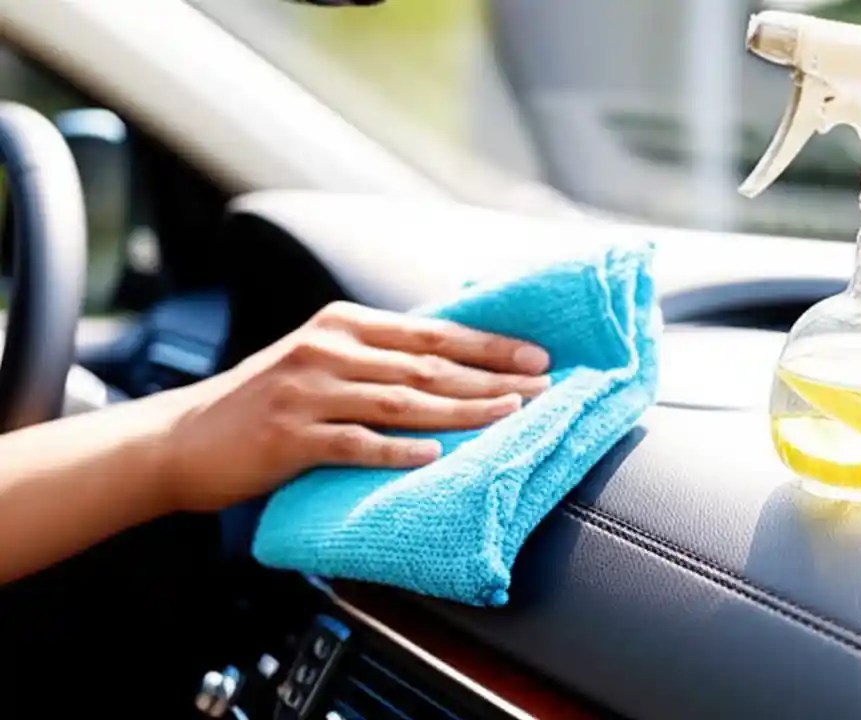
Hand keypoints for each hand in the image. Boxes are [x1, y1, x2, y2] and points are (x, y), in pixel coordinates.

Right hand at [159, 301, 550, 511]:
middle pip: (426, 365)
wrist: (186, 437)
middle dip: (491, 377)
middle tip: (542, 388)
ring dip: (461, 409)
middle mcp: (328, 349)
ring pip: (400, 400)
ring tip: (509, 415)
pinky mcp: (290, 438)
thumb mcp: (322, 358)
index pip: (433, 332)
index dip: (489, 344)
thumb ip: (380, 355)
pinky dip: (396, 449)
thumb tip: (458, 359)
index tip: (537, 356)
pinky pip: (353, 444)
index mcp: (343, 325)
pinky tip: (435, 454)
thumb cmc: (268, 400)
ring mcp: (307, 392)